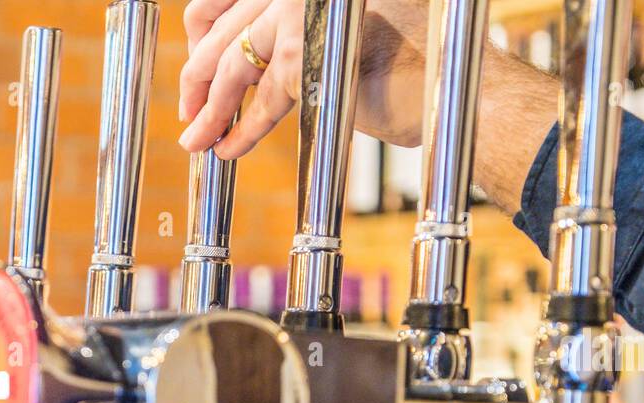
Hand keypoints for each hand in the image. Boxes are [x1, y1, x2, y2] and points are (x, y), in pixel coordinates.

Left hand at [178, 0, 556, 214]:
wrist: (454, 90)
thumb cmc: (410, 66)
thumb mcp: (341, 34)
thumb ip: (295, 32)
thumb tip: (240, 57)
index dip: (203, 35)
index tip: (196, 72)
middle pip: (224, 32)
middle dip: (197, 81)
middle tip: (188, 114)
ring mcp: (304, 13)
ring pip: (236, 67)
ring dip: (211, 112)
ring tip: (197, 141)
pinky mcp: (310, 56)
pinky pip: (262, 101)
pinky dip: (242, 131)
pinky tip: (229, 149)